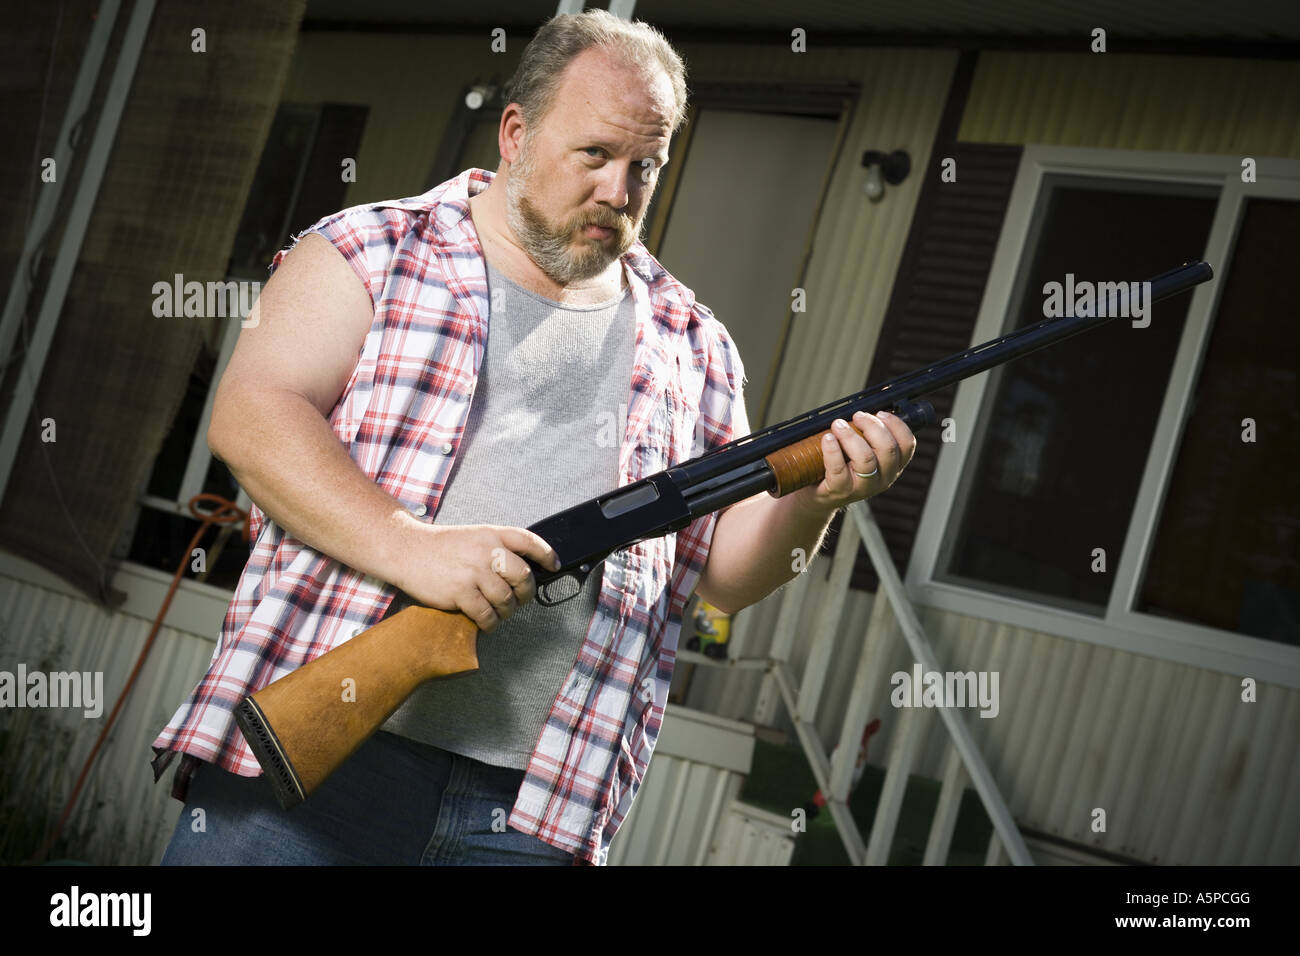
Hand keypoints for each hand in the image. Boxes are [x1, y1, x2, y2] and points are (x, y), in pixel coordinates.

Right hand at [392, 523, 561, 631]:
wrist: (407, 550)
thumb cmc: (441, 546)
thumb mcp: (473, 536)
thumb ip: (496, 547)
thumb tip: (522, 568)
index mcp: (491, 534)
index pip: (529, 541)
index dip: (546, 554)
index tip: (553, 565)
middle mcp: (486, 551)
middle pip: (523, 576)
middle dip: (526, 593)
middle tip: (519, 599)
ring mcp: (474, 572)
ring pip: (506, 599)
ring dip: (507, 611)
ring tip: (500, 612)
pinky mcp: (460, 592)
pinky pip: (486, 614)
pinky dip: (491, 623)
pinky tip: (487, 622)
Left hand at [789, 410, 916, 515]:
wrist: (819, 495)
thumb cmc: (842, 465)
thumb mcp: (862, 450)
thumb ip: (868, 432)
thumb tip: (869, 405)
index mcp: (894, 465)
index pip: (907, 444)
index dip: (896, 424)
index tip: (880, 413)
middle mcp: (884, 478)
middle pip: (888, 449)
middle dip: (872, 426)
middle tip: (857, 415)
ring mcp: (863, 487)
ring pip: (865, 459)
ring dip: (850, 435)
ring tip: (837, 425)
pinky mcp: (841, 491)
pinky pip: (839, 469)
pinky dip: (832, 450)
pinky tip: (827, 439)